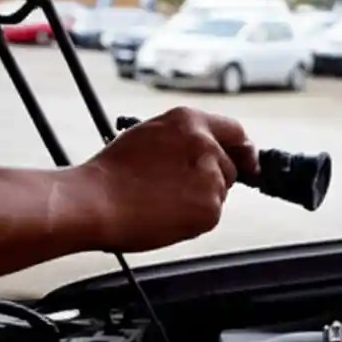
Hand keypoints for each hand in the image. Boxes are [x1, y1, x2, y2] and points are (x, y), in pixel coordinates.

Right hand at [67, 107, 258, 251]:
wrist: (94, 201)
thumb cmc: (112, 173)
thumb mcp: (150, 135)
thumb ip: (184, 138)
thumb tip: (208, 149)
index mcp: (189, 121)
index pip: (235, 131)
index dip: (243, 150)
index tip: (248, 162)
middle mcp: (206, 145)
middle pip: (228, 168)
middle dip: (211, 181)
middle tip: (175, 190)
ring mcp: (211, 177)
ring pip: (218, 194)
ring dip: (199, 201)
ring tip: (161, 201)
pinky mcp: (210, 208)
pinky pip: (209, 215)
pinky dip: (193, 220)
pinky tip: (165, 215)